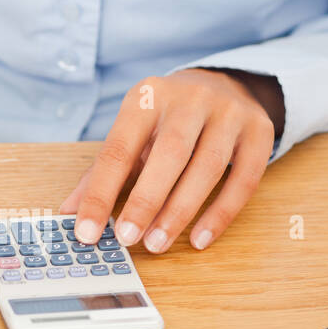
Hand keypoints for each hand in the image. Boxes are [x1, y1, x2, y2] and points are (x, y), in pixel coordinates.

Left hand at [62, 69, 280, 251]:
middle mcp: (190, 99)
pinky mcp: (259, 131)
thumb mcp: (132, 135)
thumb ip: (100, 174)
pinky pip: (244, 179)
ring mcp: (229, 113)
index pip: (119, 149)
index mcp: (147, 97)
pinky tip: (200, 239)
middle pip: (168, 153)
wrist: (224, 85)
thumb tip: (68, 215)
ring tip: (157, 243)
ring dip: (180, 212)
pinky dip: (221, 213)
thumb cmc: (167, 120)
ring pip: (206, 167)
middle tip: (128, 239)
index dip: (100, 193)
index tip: (86, 232)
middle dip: (145, 200)